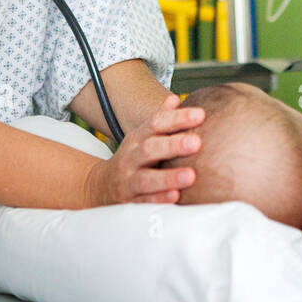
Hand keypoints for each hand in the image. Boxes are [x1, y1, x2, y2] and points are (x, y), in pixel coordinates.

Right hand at [84, 93, 204, 207]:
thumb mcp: (141, 137)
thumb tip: (175, 99)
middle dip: (173, 145)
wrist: (100, 186)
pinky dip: (159, 199)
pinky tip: (175, 197)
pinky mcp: (129, 202)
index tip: (200, 115)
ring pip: (147, 179)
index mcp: (137, 139)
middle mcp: (131, 158)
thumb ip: (160, 120)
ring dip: (169, 177)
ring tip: (191, 175)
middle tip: (196, 143)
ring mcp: (129, 181)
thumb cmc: (132, 159)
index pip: (156, 124)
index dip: (177, 118)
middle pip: (150, 149)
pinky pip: (144, 202)